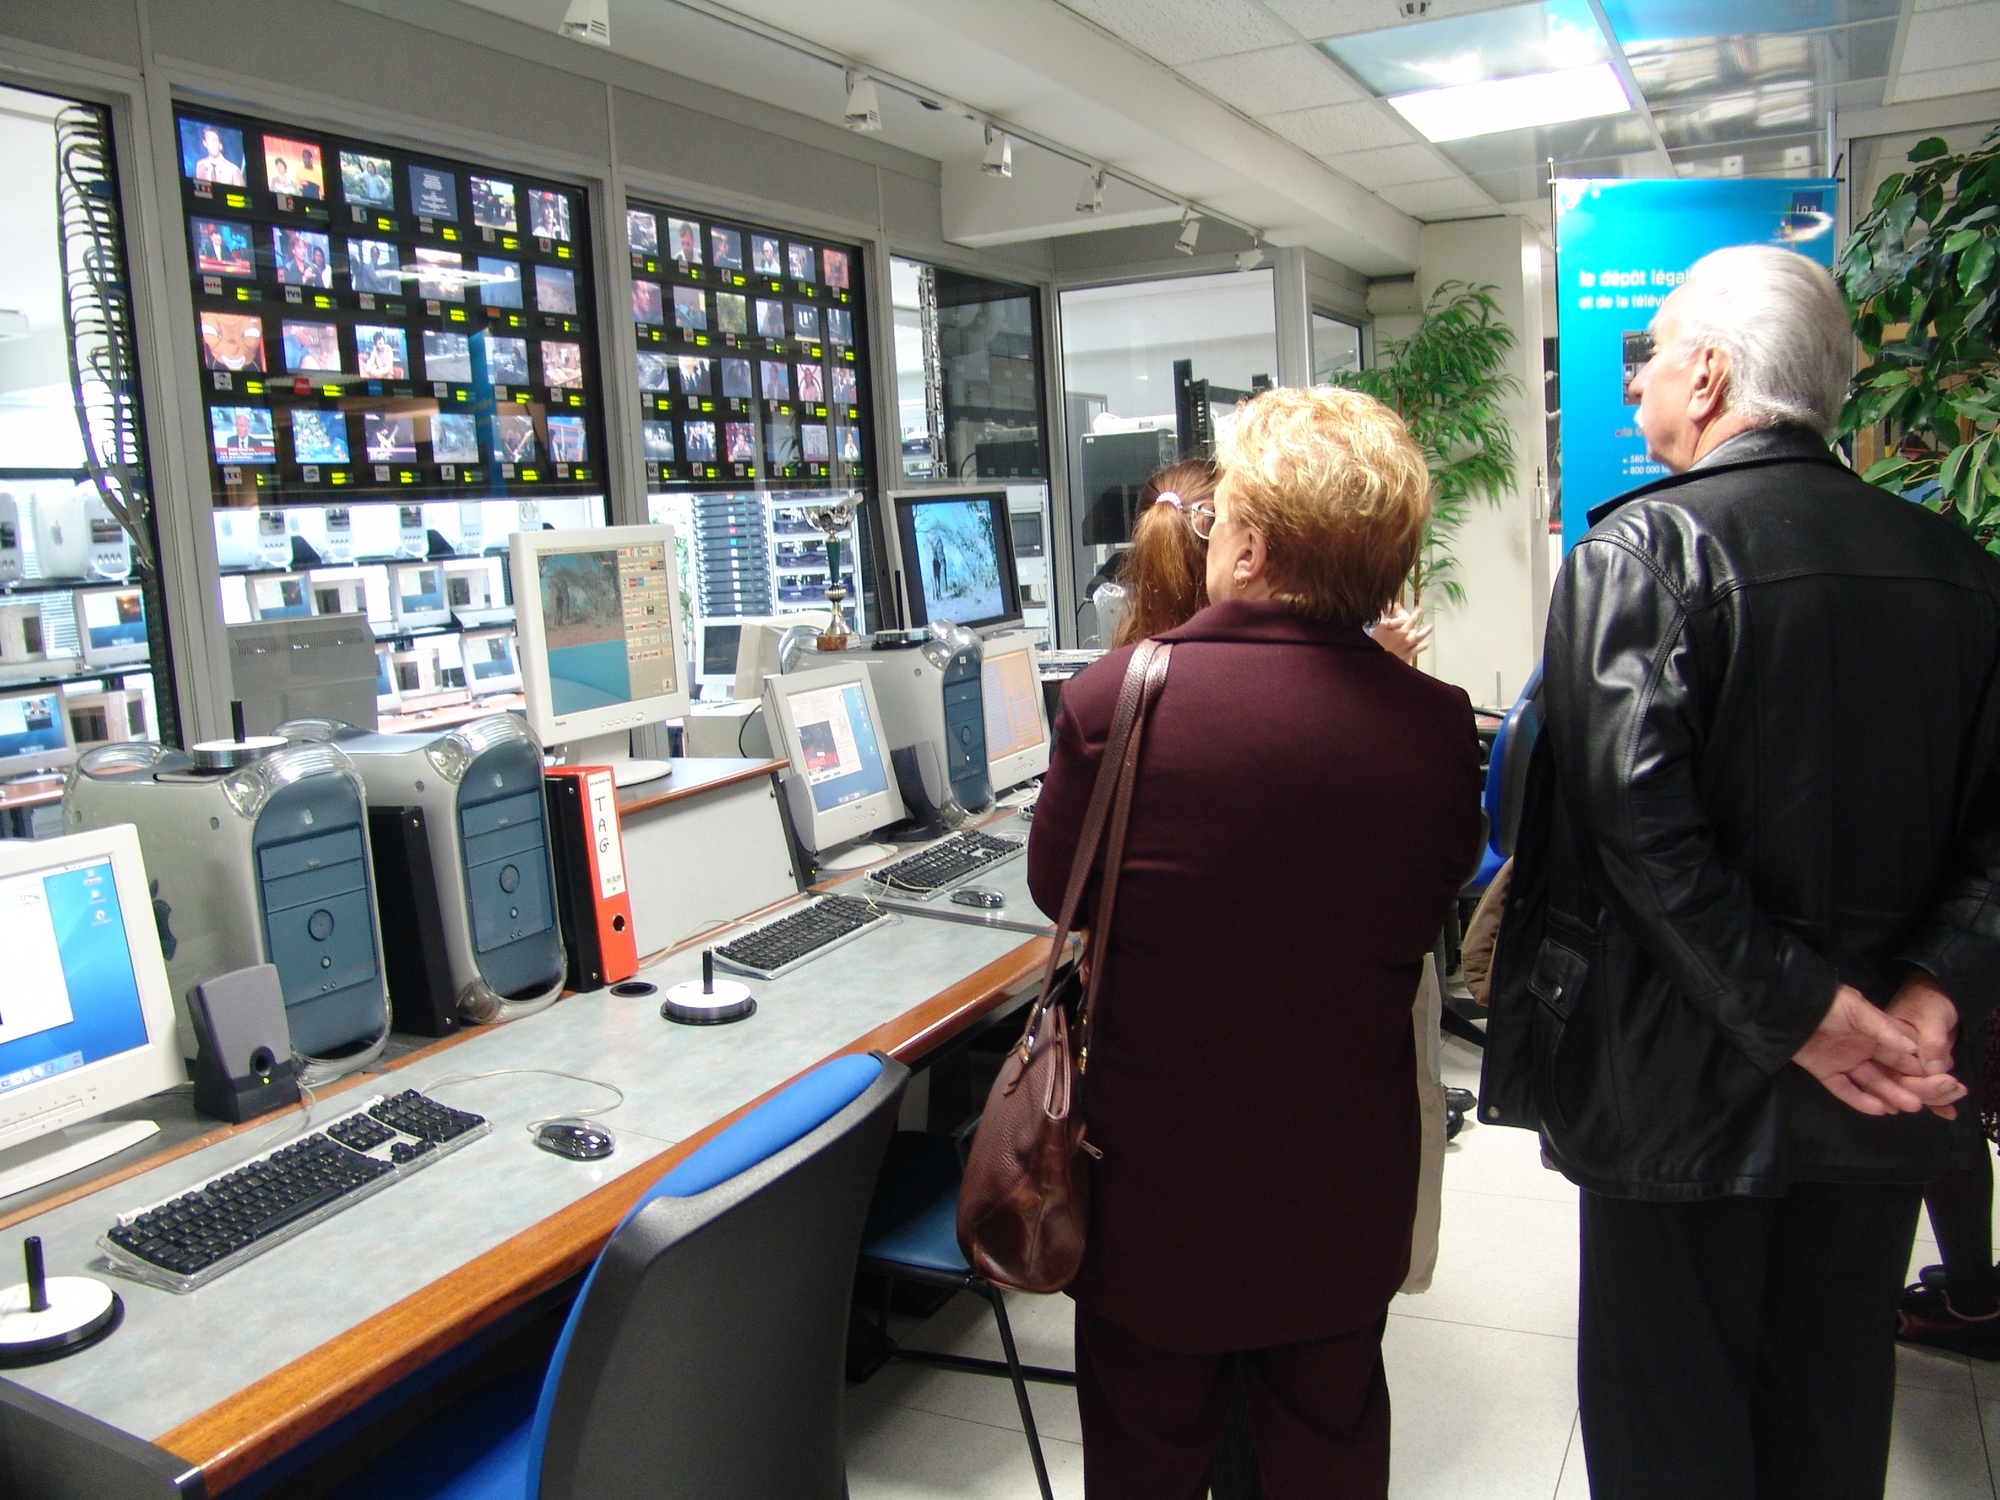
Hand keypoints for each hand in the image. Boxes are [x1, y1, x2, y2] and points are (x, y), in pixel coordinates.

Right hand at [1373, 601, 1432, 665]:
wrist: (1379, 660)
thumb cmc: (1377, 642)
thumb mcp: (1379, 627)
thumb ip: (1384, 617)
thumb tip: (1386, 608)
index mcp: (1402, 630)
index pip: (1411, 619)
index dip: (1416, 614)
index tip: (1419, 609)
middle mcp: (1408, 638)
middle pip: (1416, 627)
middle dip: (1420, 620)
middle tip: (1423, 613)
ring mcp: (1408, 647)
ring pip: (1420, 638)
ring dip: (1426, 632)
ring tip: (1431, 627)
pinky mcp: (1407, 656)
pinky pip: (1417, 650)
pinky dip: (1423, 646)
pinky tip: (1427, 644)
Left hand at [1793, 985, 1966, 1116]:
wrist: (1787, 1006)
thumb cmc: (1826, 1002)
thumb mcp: (1857, 1009)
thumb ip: (1883, 1028)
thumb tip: (1913, 1047)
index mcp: (1875, 1033)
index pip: (1903, 1053)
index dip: (1920, 1068)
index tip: (1942, 1082)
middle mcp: (1863, 1049)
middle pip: (1891, 1071)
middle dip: (1909, 1086)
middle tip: (1927, 1101)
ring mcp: (1844, 1061)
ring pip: (1872, 1082)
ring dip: (1890, 1095)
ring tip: (1911, 1107)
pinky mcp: (1825, 1071)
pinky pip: (1845, 1089)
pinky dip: (1861, 1100)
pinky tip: (1880, 1110)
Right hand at [1886, 970, 1964, 1119]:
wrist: (1935, 992)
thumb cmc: (1929, 999)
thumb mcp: (1933, 1015)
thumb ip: (1931, 1041)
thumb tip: (1934, 1071)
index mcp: (1881, 1041)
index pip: (1893, 1071)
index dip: (1917, 1084)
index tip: (1944, 1085)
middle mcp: (1884, 1055)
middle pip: (1899, 1083)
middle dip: (1928, 1092)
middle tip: (1955, 1089)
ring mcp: (1898, 1061)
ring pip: (1910, 1087)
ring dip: (1935, 1097)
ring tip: (1957, 1095)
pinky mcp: (1915, 1066)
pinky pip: (1921, 1086)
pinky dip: (1935, 1100)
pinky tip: (1947, 1111)